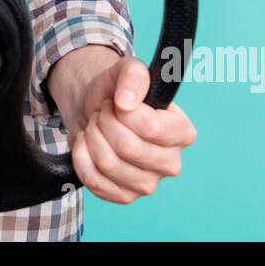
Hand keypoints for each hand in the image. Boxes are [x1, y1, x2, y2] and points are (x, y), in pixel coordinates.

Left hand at [66, 55, 196, 203]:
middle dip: (104, 123)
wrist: (94, 111)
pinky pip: (94, 180)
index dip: (124, 112)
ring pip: (109, 164)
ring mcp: (149, 183)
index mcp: (182, 132)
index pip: (152, 127)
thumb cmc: (116, 92)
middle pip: (128, 147)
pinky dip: (82, 157)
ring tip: (96, 126)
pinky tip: (87, 144)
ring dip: (92, 137)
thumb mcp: (126, 70)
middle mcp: (171, 162)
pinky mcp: (124, 196)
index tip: (117, 102)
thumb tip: (127, 102)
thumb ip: (133, 76)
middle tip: (103, 113)